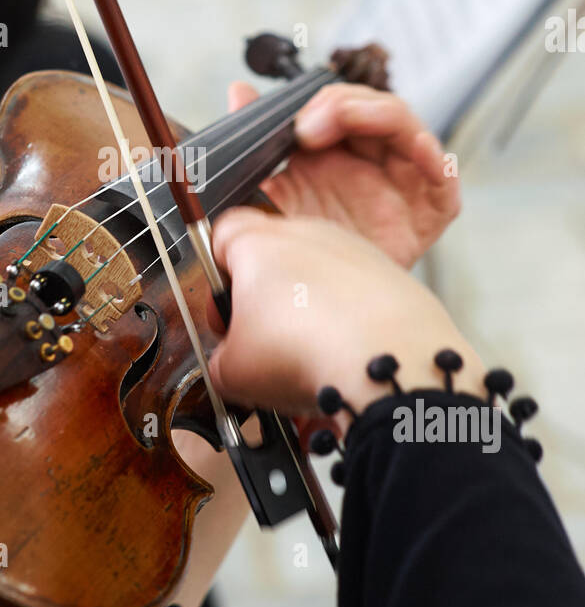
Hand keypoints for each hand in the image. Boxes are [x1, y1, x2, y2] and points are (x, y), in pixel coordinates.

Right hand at [208, 209, 483, 418]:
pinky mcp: (390, 275)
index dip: (215, 275)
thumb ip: (222, 359)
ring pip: (316, 275)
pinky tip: (345, 357)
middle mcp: (307, 234)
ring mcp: (353, 251)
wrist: (388, 364)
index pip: (220, 234)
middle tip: (263, 342)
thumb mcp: (232, 372)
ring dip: (309, 310)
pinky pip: (356, 294)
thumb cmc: (309, 354)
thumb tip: (231, 365)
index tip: (224, 312)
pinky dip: (348, 321)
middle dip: (265, 299)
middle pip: (271, 256)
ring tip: (310, 358)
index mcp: (258, 243)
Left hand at [228, 81, 458, 267]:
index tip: (298, 119)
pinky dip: (435, 161)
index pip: (344, 105)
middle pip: (377, 110)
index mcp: (339, 153)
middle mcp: (374, 164)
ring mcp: (403, 185)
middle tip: (310, 124)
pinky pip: (444, 182)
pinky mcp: (429, 214)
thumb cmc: (302, 251)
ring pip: (410, 131)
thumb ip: (255, 142)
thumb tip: (238, 92)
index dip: (327, 101)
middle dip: (345, 104)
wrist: (316, 306)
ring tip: (349, 118)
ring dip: (380, 115)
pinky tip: (418, 148)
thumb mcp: (271, 191)